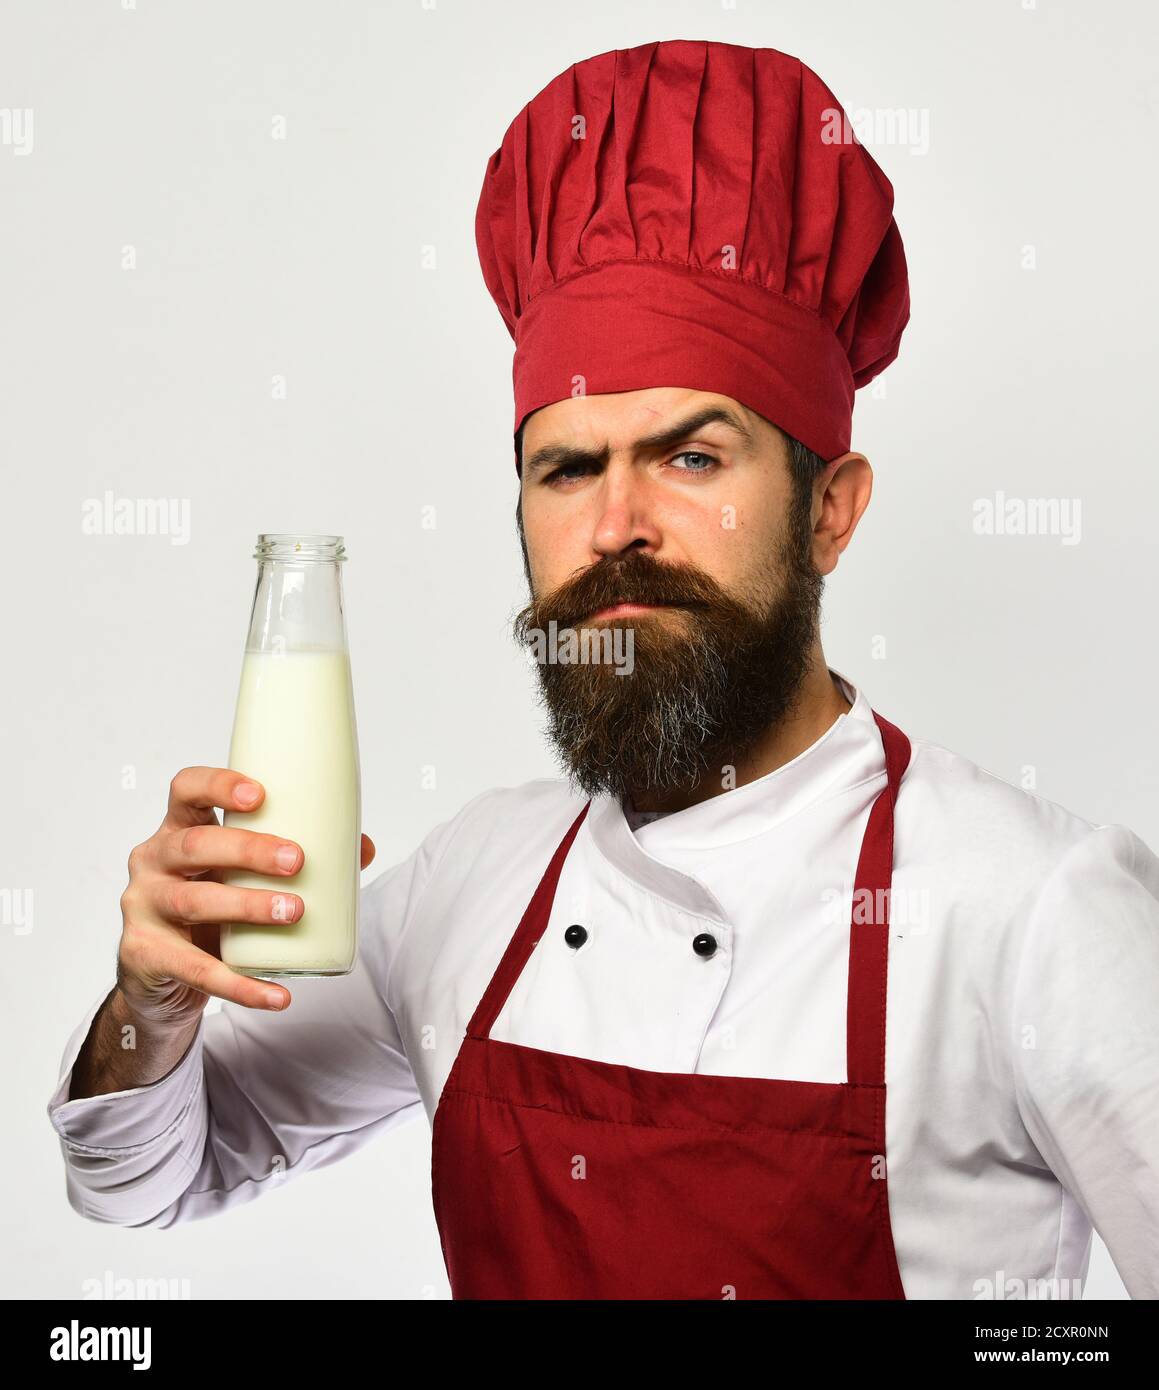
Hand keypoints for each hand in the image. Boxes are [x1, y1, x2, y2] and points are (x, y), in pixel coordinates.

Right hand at [117, 767, 374, 1018]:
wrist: (163, 979)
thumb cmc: (210, 911)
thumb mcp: (242, 878)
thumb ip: (292, 860)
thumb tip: (362, 848)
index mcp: (178, 830)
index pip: (185, 790)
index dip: (217, 785)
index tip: (259, 795)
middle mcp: (153, 862)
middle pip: (194, 844)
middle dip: (248, 849)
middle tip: (297, 861)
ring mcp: (143, 908)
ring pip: (193, 901)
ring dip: (248, 906)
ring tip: (294, 911)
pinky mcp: (144, 956)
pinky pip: (195, 970)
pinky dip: (241, 985)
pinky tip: (276, 994)